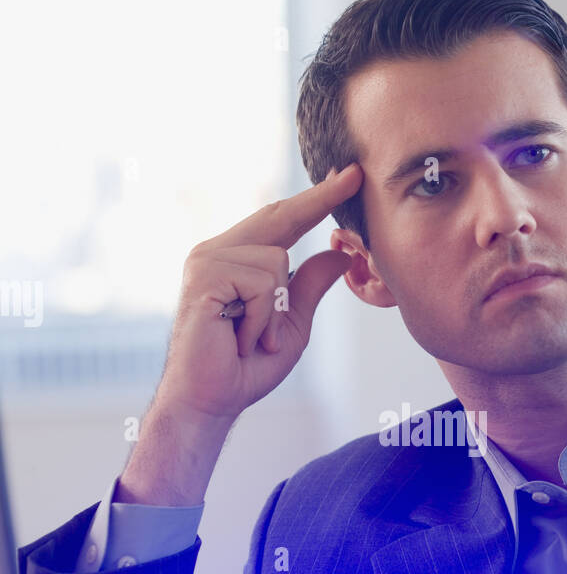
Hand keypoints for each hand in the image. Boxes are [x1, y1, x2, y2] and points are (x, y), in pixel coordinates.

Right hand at [156, 163, 363, 424]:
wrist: (212, 399)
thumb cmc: (246, 365)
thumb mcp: (292, 321)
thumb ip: (311, 285)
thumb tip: (340, 252)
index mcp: (236, 257)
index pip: (281, 221)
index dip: (315, 199)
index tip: (347, 175)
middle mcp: (217, 251)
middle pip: (279, 217)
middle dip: (319, 200)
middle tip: (354, 175)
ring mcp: (207, 260)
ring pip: (277, 259)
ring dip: (275, 310)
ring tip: (253, 338)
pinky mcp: (204, 277)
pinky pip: (261, 282)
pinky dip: (262, 318)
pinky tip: (241, 338)